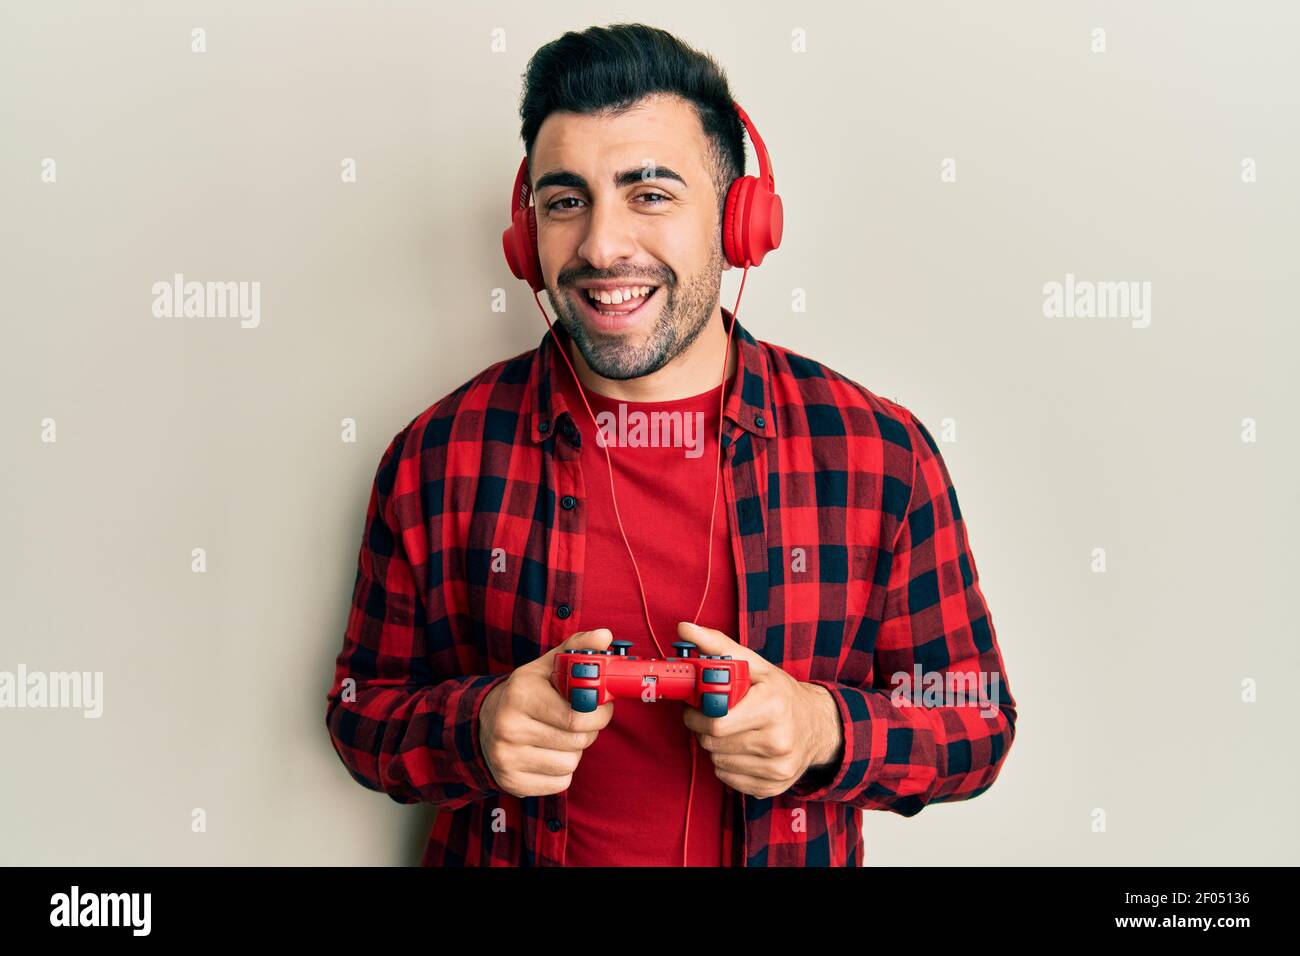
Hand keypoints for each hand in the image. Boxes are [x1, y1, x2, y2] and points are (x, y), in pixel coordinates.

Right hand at [478, 628, 615, 797]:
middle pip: (577, 741)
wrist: (485, 724)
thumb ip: (578, 649)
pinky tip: (548, 754)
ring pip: (570, 763)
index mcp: (521, 693)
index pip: (576, 716)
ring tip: (560, 736)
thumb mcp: (547, 666)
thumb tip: (605, 634)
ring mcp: (507, 758)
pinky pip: (560, 783)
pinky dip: (562, 771)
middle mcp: (509, 727)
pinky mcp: (512, 783)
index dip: (599, 713)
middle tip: (584, 721)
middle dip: (589, 731)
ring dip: (574, 751)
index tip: (602, 706)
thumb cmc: (527, 693)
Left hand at [677, 621, 842, 798]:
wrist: (817, 726)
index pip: (716, 722)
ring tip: (730, 731)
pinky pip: (729, 779)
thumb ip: (718, 646)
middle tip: (711, 717)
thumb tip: (685, 627)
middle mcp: (779, 742)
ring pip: (718, 763)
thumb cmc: (780, 693)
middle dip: (703, 730)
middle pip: (713, 744)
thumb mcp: (755, 665)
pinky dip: (727, 764)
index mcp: (773, 707)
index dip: (697, 715)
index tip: (698, 706)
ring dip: (715, 747)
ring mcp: (777, 769)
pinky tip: (740, 748)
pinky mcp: (772, 787)